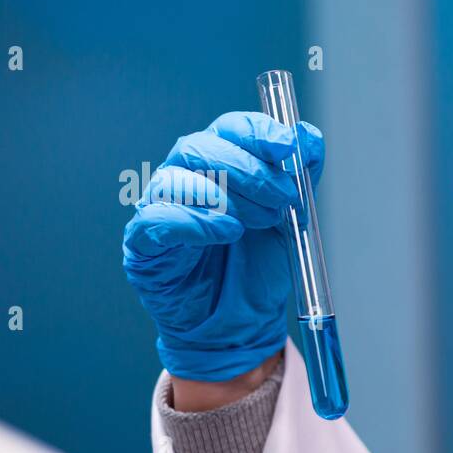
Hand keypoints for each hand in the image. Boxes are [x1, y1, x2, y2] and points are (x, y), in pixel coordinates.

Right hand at [122, 111, 322, 381]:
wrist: (241, 324)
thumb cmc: (256, 268)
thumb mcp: (290, 220)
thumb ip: (300, 179)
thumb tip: (308, 138)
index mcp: (220, 164)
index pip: (229, 128)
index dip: (257, 131)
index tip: (285, 146)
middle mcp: (185, 178)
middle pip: (202, 148)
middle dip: (249, 170)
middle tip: (283, 200)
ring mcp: (160, 209)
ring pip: (176, 179)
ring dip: (225, 196)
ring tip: (256, 223)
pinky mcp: (144, 245)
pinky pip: (156, 220)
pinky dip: (194, 221)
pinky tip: (225, 231)